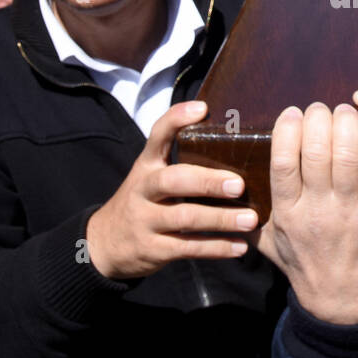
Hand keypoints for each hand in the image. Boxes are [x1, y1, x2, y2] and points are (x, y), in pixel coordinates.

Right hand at [85, 101, 258, 278]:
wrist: (105, 243)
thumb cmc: (144, 201)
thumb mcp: (151, 175)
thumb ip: (182, 160)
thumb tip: (232, 140)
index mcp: (147, 165)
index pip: (158, 134)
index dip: (177, 119)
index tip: (203, 109)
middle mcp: (144, 189)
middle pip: (174, 180)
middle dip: (208, 182)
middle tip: (239, 185)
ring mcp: (145, 220)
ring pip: (184, 218)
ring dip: (220, 219)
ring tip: (251, 220)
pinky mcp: (152, 249)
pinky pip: (187, 248)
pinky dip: (216, 248)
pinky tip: (239, 247)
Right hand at [256, 104, 357, 324]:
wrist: (340, 303)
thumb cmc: (302, 266)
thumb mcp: (267, 242)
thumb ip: (249, 212)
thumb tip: (230, 184)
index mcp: (286, 212)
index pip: (282, 162)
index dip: (288, 130)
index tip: (292, 112)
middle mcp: (316, 209)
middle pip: (316, 153)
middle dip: (319, 120)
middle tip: (322, 108)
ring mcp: (349, 212)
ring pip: (348, 159)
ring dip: (348, 126)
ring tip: (346, 112)